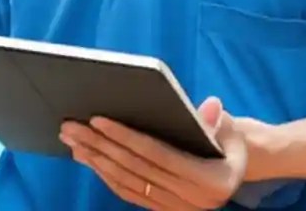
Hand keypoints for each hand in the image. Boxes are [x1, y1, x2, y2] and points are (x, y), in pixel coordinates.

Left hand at [60, 97, 247, 209]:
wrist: (233, 170)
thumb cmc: (228, 142)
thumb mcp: (231, 131)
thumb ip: (218, 121)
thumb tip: (211, 106)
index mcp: (211, 181)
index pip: (158, 155)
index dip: (127, 137)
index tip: (98, 119)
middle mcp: (193, 200)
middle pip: (136, 168)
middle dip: (100, 145)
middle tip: (71, 126)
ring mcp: (176, 208)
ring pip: (127, 183)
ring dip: (95, 160)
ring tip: (71, 139)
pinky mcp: (163, 210)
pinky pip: (128, 192)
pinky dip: (105, 174)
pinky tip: (87, 157)